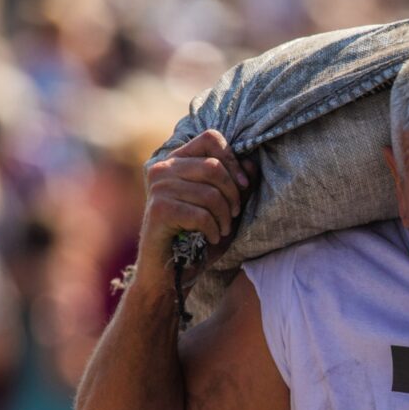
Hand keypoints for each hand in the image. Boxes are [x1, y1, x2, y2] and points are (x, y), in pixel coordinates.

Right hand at [138, 129, 253, 278]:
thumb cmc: (199, 236)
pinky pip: (200, 214)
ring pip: (210, 193)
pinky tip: (211, 237)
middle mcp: (162, 168)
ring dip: (225, 217)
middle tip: (234, 215)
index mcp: (177, 160)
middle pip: (214, 167)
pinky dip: (213, 229)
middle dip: (234, 195)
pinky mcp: (158, 210)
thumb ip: (238, 184)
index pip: (210, 138)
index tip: (244, 185)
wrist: (171, 271)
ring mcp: (158, 188)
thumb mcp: (226, 207)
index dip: (233, 159)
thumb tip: (250, 162)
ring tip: (223, 230)